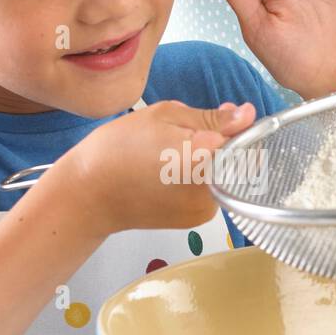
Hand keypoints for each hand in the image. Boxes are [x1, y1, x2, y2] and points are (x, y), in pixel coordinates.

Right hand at [65, 99, 257, 238]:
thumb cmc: (118, 151)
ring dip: (210, 159)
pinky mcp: (196, 220)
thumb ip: (211, 118)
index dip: (236, 122)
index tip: (222, 114)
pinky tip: (170, 172)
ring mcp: (205, 209)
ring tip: (172, 154)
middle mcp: (212, 189)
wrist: (89, 195)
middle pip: (238, 157)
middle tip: (185, 133)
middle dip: (221, 141)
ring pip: (225, 173)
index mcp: (206, 158)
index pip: (246, 137)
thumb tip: (247, 114)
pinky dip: (199, 177)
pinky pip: (211, 190)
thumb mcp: (164, 116)